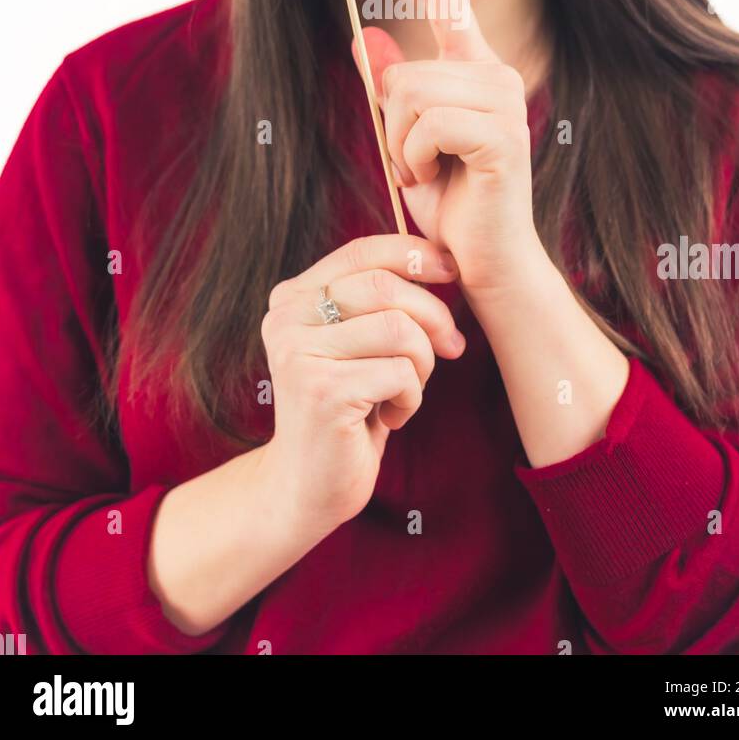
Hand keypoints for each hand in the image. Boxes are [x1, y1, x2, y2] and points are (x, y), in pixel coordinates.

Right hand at [258, 232, 464, 536]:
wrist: (308, 487)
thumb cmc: (347, 410)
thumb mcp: (357, 343)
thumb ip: (379, 301)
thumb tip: (446, 262)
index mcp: (292, 298)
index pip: (361, 252)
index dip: (414, 253)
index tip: (452, 269)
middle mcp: (286, 318)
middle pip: (385, 287)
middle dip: (432, 316)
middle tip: (449, 347)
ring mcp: (300, 354)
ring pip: (399, 330)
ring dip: (422, 364)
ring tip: (404, 391)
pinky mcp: (322, 391)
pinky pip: (400, 373)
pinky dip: (411, 397)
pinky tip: (389, 417)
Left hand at [356, 0, 547, 299]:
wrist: (482, 261)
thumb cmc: (449, 203)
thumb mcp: (404, 141)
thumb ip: (389, 89)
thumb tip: (364, 33)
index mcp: (474, 70)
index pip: (452, 0)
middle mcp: (496, 75)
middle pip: (407, 69)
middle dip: (393, 124)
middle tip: (416, 163)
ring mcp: (505, 102)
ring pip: (412, 93)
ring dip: (402, 146)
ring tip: (427, 172)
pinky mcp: (503, 134)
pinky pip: (429, 123)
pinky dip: (416, 158)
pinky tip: (436, 179)